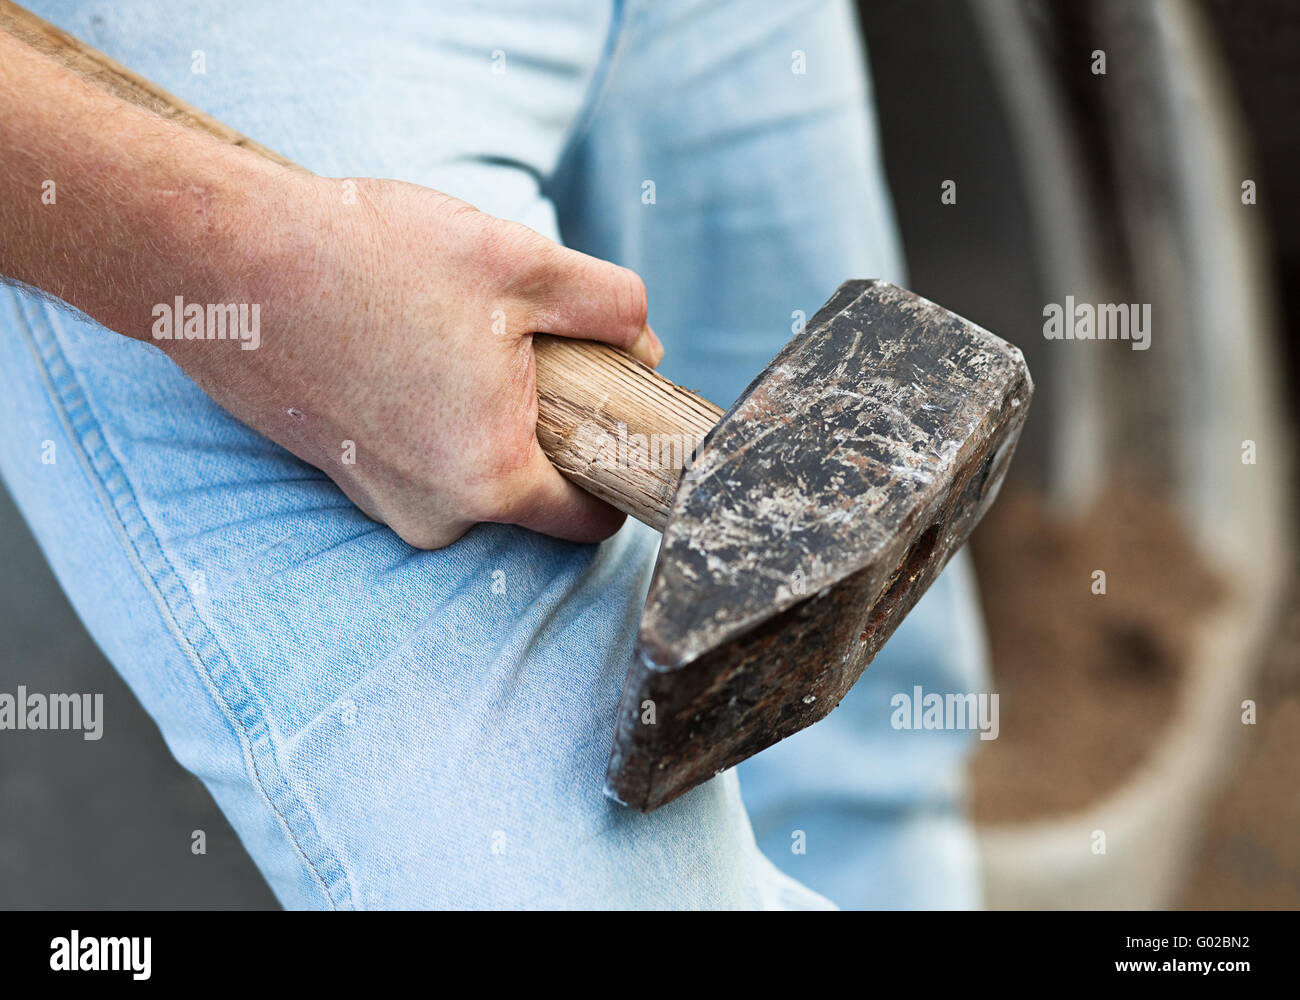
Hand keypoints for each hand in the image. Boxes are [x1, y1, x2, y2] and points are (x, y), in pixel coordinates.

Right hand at [166, 175, 663, 548]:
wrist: (220, 258)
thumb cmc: (368, 258)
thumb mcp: (520, 261)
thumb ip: (612, 307)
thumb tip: (646, 347)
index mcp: (488, 479)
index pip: (588, 523)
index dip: (615, 473)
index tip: (616, 423)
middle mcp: (433, 515)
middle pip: (531, 494)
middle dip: (547, 431)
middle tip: (529, 350)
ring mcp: (380, 502)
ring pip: (473, 474)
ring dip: (485, 419)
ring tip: (453, 338)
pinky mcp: (343, 477)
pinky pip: (422, 461)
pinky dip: (434, 417)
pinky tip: (409, 348)